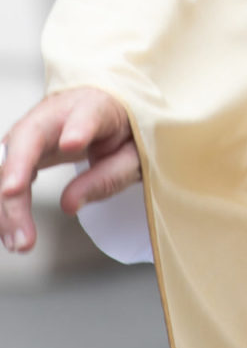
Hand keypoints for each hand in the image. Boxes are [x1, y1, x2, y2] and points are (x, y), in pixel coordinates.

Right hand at [0, 88, 139, 253]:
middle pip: (28, 137)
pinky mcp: (21, 148)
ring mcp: (34, 128)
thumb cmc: (121, 130)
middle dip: (16, 171)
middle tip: (13, 198)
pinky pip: (5, 174)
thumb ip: (110, 176)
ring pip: (7, 160)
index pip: (88, 112)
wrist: (108, 112)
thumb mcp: (133, 153)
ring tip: (20, 241)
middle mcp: (58, 112)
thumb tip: (70, 204)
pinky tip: (9, 233)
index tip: (71, 143)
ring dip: (6, 203)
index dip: (78, 127)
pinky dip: (3, 206)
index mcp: (96, 106)